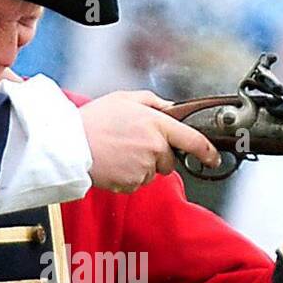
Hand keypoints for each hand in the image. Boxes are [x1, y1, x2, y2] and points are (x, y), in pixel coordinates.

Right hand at [80, 90, 219, 192]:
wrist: (70, 145)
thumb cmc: (94, 121)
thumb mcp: (125, 98)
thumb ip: (153, 102)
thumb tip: (171, 107)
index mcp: (156, 125)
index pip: (193, 140)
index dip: (207, 151)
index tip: (213, 157)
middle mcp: (154, 148)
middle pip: (169, 160)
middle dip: (157, 155)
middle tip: (132, 144)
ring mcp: (143, 168)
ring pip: (152, 172)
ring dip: (140, 166)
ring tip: (118, 152)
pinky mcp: (131, 184)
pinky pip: (137, 183)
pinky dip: (128, 176)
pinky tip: (114, 164)